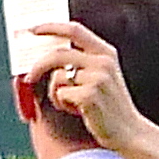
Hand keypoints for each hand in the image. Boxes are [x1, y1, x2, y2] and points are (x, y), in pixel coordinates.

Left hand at [26, 21, 149, 152]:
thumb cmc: (110, 106)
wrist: (128, 131)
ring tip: (69, 103)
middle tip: (30, 77)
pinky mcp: (89, 95)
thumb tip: (50, 57)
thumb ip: (83, 62)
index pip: (74, 30)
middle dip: (38, 66)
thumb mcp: (103, 76)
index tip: (33, 29)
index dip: (51, 27)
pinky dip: (62, 104)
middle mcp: (102, 62)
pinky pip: (60, 94)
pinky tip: (76, 111)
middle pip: (58, 54)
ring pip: (57, 77)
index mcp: (106, 52)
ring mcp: (97, 78)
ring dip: (56, 93)